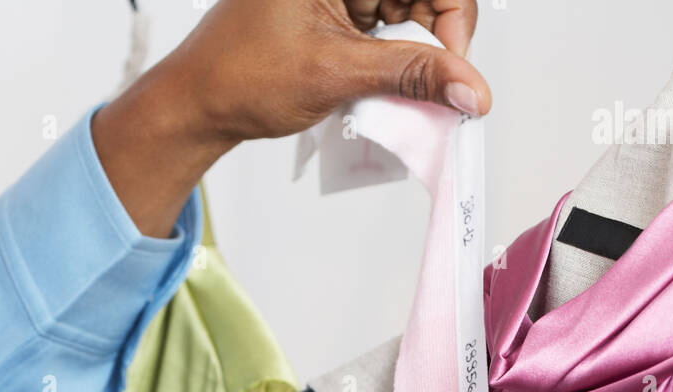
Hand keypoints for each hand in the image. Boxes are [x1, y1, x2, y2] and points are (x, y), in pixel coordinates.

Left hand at [93, 0, 490, 236]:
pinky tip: (385, 83)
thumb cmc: (242, 74)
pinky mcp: (344, 11)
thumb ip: (410, 75)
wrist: (202, 101)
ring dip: (418, 52)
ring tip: (395, 87)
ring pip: (413, 10)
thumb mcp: (336, 72)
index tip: (452, 64)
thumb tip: (470, 89)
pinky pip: (392, 27)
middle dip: (437, 36)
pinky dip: (398, 59)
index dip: (452, 14)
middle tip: (433, 84)